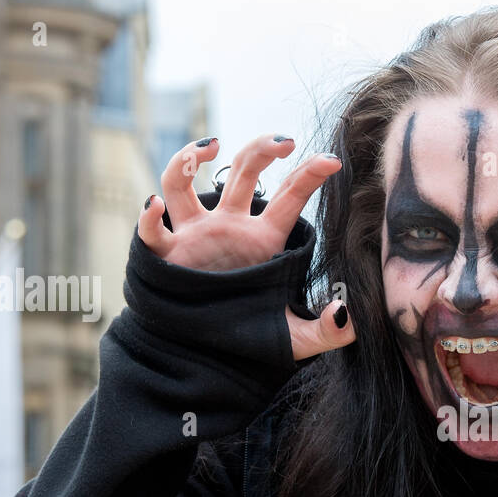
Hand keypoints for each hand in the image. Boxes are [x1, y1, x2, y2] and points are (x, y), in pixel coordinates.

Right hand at [138, 134, 355, 360]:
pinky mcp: (166, 254)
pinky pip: (151, 229)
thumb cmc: (250, 336)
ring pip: (186, 183)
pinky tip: (153, 205)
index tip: (332, 161)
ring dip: (189, 157)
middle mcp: (229, 227)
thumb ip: (326, 331)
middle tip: (285, 142)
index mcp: (264, 240)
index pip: (289, 199)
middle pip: (243, 172)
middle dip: (262, 149)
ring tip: (209, 146)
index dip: (309, 175)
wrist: (206, 354)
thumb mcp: (295, 339)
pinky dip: (147, 216)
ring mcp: (195, 235)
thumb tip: (350, 319)